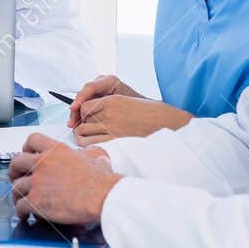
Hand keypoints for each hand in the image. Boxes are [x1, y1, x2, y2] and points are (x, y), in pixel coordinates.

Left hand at [8, 135, 120, 225]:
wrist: (103, 198)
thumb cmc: (102, 182)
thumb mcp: (95, 159)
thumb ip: (88, 155)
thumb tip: (93, 156)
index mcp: (56, 150)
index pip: (32, 140)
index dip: (27, 148)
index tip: (26, 154)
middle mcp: (43, 163)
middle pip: (16, 162)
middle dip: (14, 171)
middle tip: (16, 177)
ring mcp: (38, 182)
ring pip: (16, 186)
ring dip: (17, 194)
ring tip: (20, 200)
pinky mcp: (36, 201)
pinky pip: (20, 205)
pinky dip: (21, 211)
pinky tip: (25, 214)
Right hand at [67, 73, 138, 126]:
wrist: (145, 110)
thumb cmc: (137, 106)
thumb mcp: (125, 104)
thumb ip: (110, 106)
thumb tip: (95, 112)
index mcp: (110, 81)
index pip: (91, 87)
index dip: (80, 98)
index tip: (74, 108)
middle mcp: (101, 84)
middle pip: (83, 95)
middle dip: (76, 109)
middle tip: (72, 122)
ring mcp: (97, 91)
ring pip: (82, 101)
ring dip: (76, 114)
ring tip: (73, 126)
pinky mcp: (95, 99)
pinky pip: (84, 107)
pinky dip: (80, 116)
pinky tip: (77, 124)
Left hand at [74, 95, 193, 143]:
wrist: (167, 123)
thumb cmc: (150, 113)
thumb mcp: (127, 102)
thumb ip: (109, 106)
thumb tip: (90, 115)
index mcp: (112, 100)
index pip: (84, 107)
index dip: (83, 114)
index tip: (86, 120)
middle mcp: (109, 112)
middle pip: (82, 120)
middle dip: (81, 126)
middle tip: (86, 131)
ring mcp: (112, 127)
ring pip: (83, 132)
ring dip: (83, 137)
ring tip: (89, 139)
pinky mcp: (116, 141)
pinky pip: (92, 144)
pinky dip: (89, 146)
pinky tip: (95, 147)